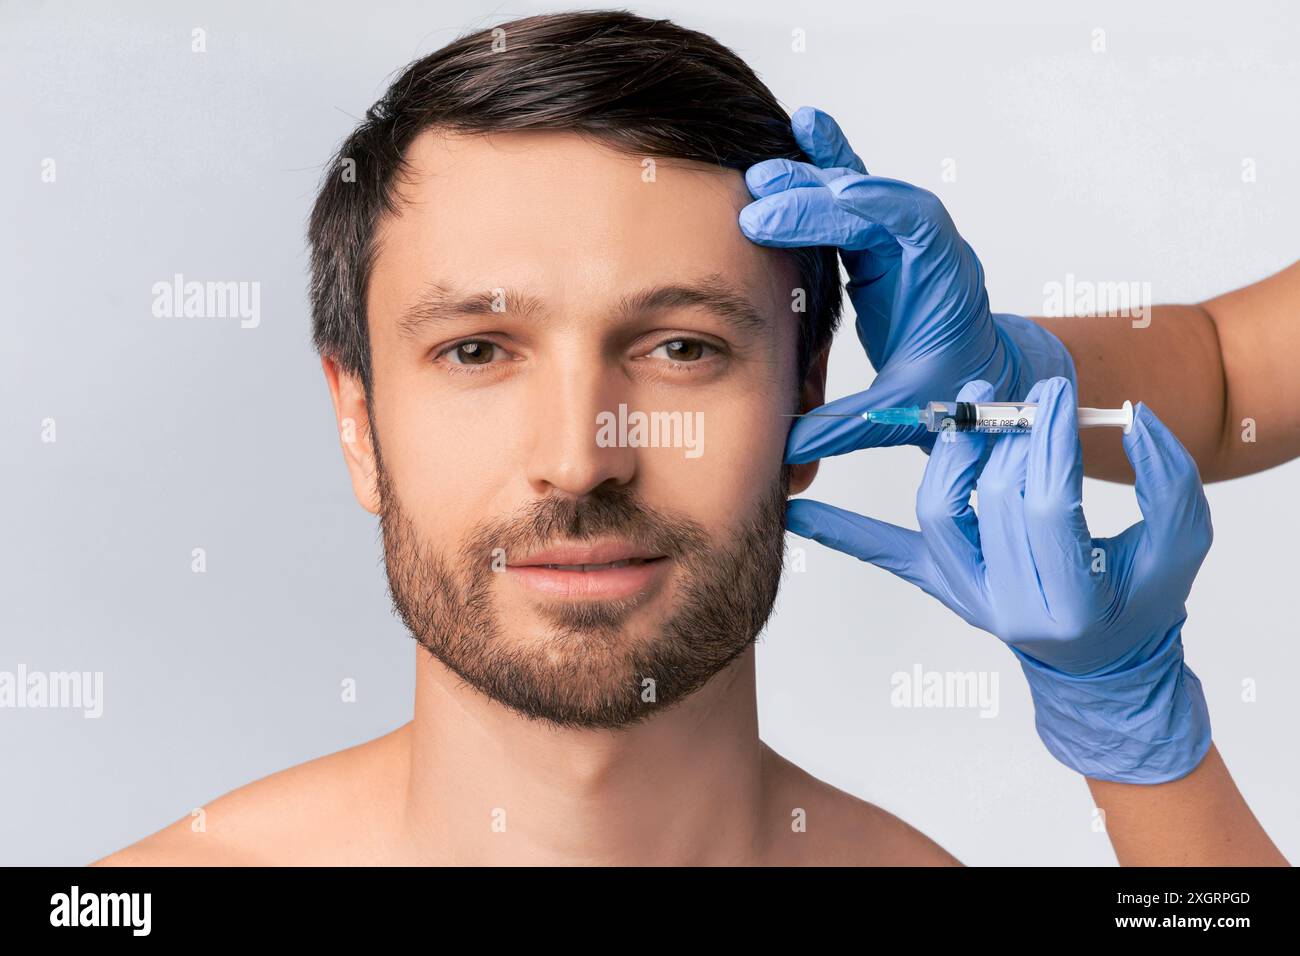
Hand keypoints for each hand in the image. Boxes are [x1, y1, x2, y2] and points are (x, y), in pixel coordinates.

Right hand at [739, 106, 1074, 459]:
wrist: (985, 377)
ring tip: (759, 173)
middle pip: (867, 199)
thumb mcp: (905, 412)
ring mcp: (900, 237)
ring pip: (851, 191)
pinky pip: (847, 197)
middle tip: (756, 195)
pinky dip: (823, 168)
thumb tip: (785, 447)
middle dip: (813, 193)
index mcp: (942, 271)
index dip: (844, 213)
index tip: (789, 215)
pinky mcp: (878, 243)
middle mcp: (924, 242)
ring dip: (808, 177)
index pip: (896, 223)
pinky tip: (801, 133)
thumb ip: (846, 426)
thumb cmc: (959, 389)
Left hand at [786, 377, 1213, 782]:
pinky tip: (800, 512)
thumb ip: (1168, 484)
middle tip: (1012, 390)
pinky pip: (884, 557)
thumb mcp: (1180, 549)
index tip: (1055, 390)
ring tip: (965, 410)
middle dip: (1002, 438)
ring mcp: (964, 595)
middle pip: (987, 501)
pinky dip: (842, 531)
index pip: (1046, 505)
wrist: (1100, 664)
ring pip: (936, 515)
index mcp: (1069, 600)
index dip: (1049, 443)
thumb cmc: (1142, 601)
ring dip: (947, 456)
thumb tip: (1133, 418)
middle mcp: (1005, 605)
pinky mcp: (938, 584)